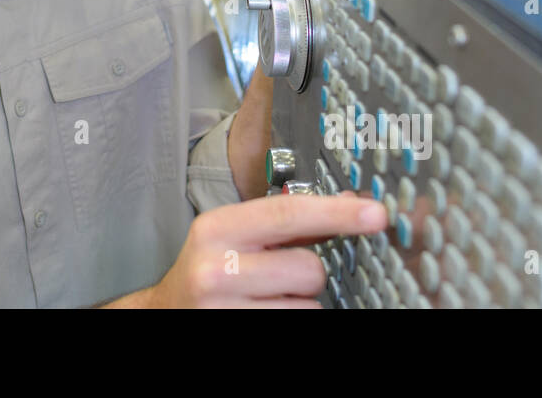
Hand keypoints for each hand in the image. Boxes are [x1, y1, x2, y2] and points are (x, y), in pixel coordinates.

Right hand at [146, 193, 387, 307]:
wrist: (166, 312)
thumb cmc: (208, 271)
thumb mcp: (233, 236)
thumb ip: (288, 221)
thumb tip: (348, 206)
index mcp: (217, 229)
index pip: (287, 214)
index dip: (337, 214)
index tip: (375, 215)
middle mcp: (217, 269)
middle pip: (308, 269)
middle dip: (307, 274)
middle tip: (280, 277)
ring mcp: (226, 311)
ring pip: (308, 308)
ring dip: (299, 306)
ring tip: (266, 299)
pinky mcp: (238, 334)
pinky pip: (298, 328)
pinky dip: (291, 319)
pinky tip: (265, 312)